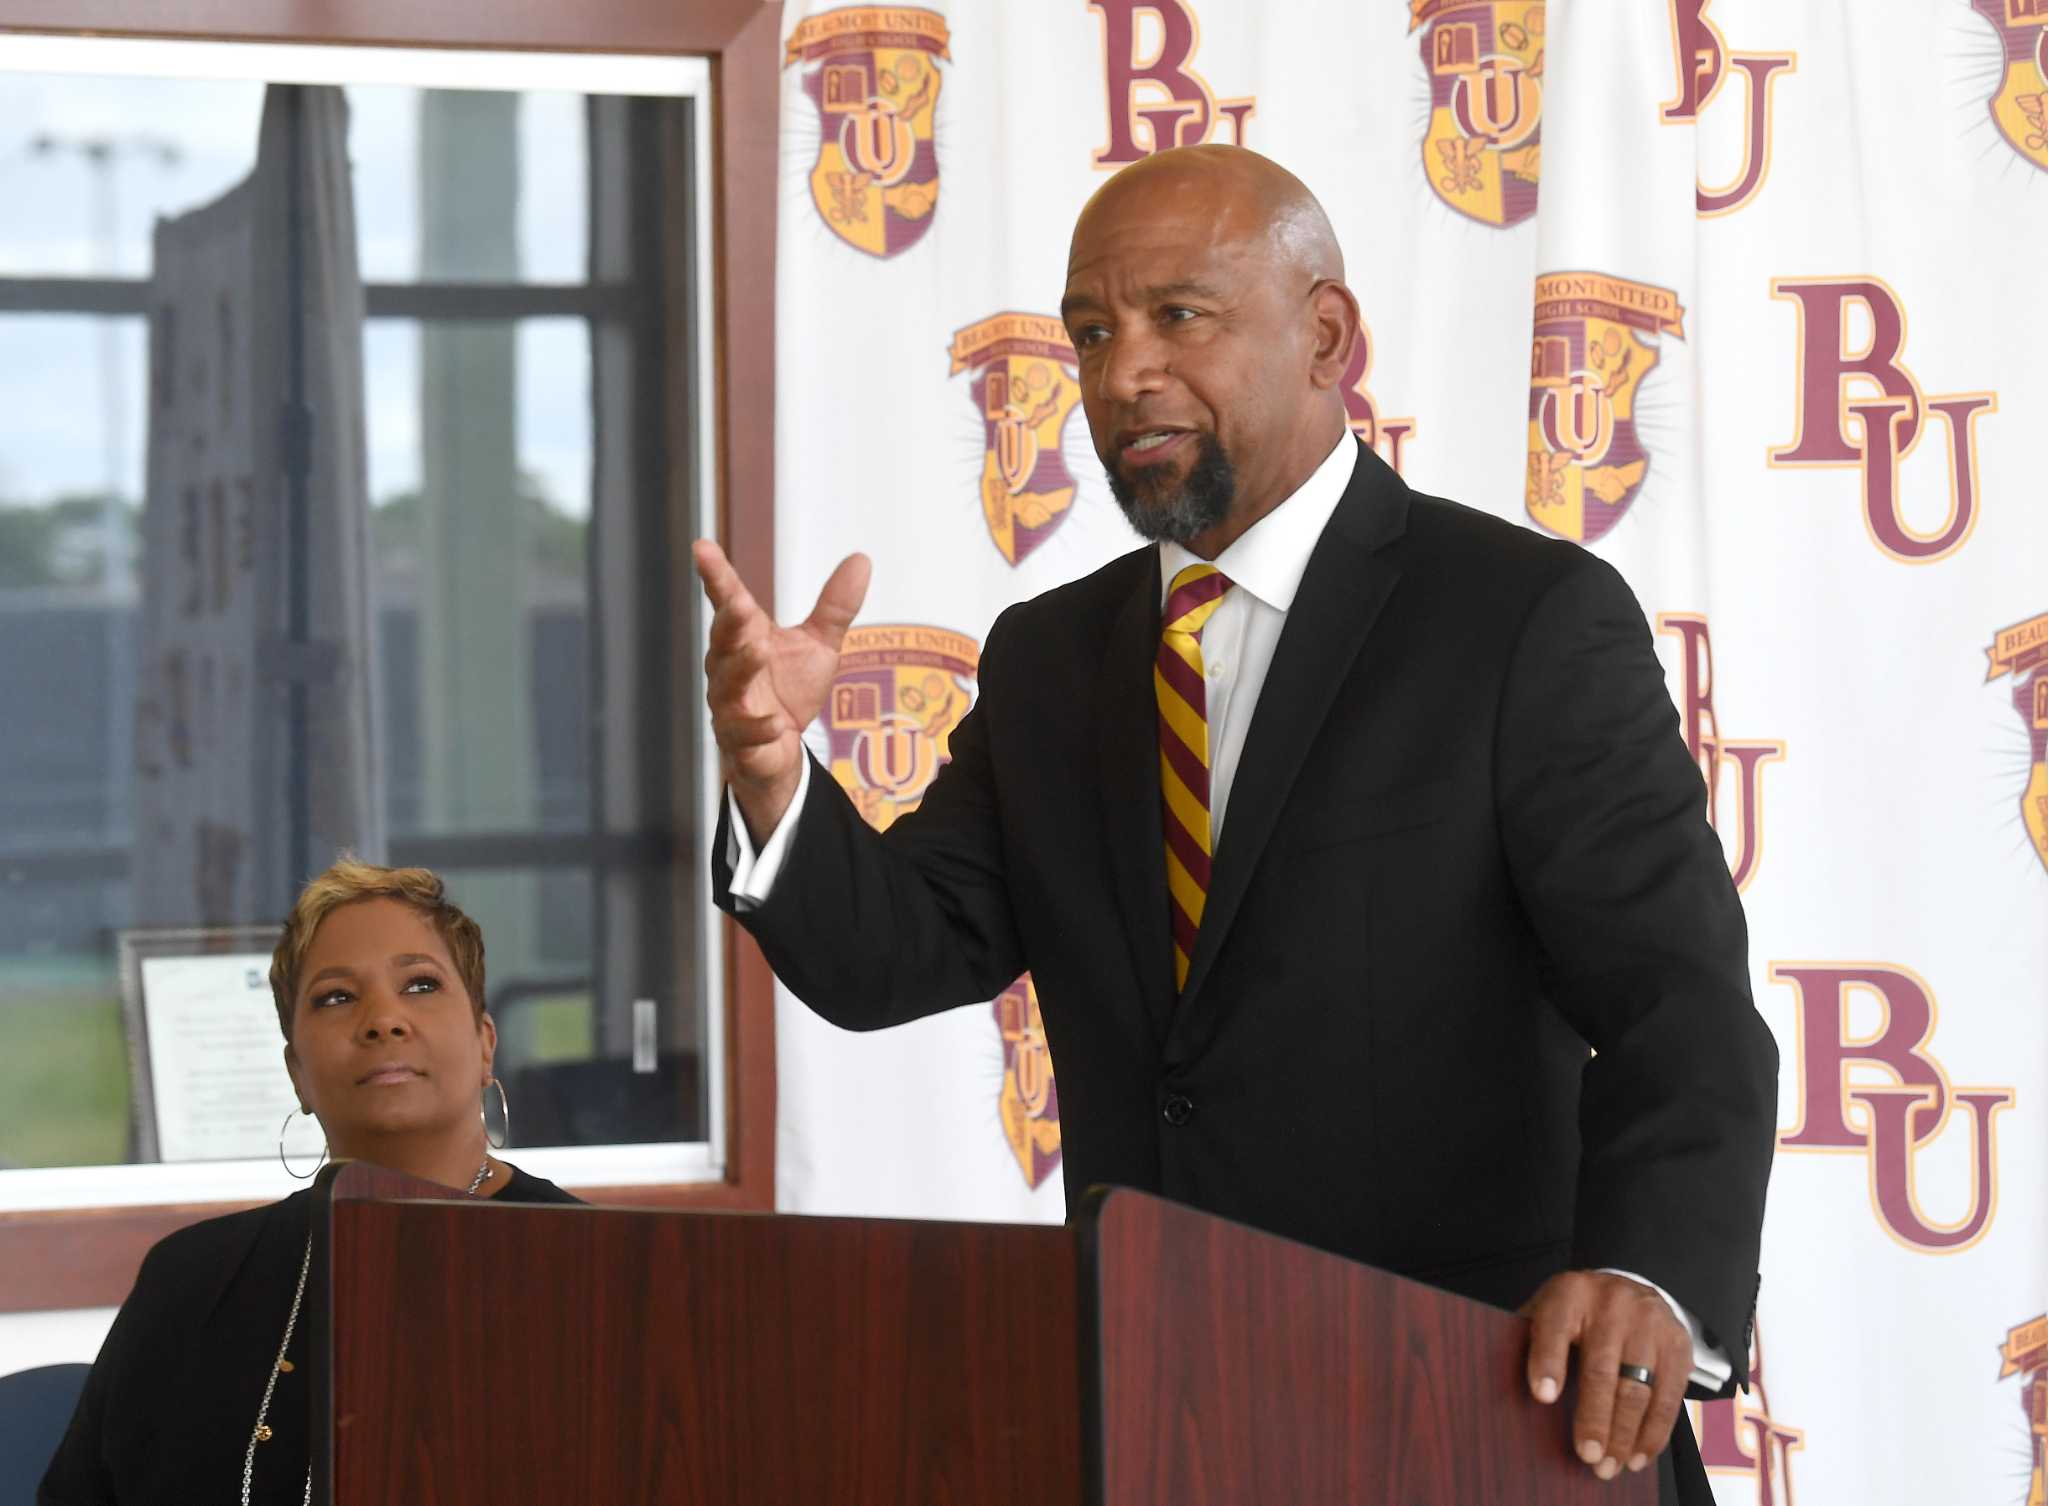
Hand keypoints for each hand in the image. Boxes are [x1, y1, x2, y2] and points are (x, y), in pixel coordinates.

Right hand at [692, 540, 870, 840]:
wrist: (781, 751)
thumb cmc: (790, 690)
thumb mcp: (819, 645)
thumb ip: (835, 606)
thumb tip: (861, 559)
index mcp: (745, 638)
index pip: (727, 601)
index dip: (716, 575)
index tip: (702, 547)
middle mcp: (728, 667)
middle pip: (723, 640)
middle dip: (729, 622)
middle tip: (739, 605)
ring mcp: (730, 705)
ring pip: (728, 684)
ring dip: (742, 668)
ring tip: (760, 651)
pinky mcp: (739, 741)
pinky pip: (744, 734)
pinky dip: (759, 728)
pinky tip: (776, 723)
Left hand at [1520, 1270, 1691, 1481]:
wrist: (1634, 1284)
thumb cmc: (1578, 1310)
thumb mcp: (1550, 1308)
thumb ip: (1530, 1338)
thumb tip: (1504, 1388)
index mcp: (1570, 1294)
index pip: (1555, 1328)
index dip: (1548, 1362)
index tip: (1542, 1397)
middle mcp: (1612, 1304)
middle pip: (1602, 1369)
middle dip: (1594, 1418)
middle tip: (1587, 1455)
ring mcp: (1649, 1324)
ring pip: (1638, 1389)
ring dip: (1624, 1435)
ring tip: (1610, 1465)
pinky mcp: (1678, 1345)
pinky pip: (1668, 1397)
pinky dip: (1653, 1432)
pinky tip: (1638, 1455)